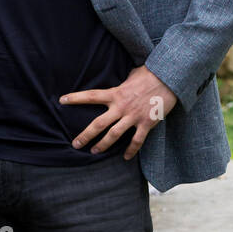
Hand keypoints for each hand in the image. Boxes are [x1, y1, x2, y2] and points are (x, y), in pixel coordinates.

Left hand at [60, 64, 176, 158]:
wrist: (170, 79)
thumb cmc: (151, 74)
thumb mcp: (132, 75)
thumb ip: (122, 82)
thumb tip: (121, 81)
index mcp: (116, 93)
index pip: (91, 96)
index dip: (75, 98)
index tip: (61, 100)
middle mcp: (122, 107)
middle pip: (98, 124)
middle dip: (85, 135)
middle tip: (75, 144)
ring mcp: (133, 117)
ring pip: (114, 135)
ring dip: (103, 145)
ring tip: (94, 152)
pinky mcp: (146, 123)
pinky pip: (137, 141)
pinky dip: (131, 150)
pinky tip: (125, 157)